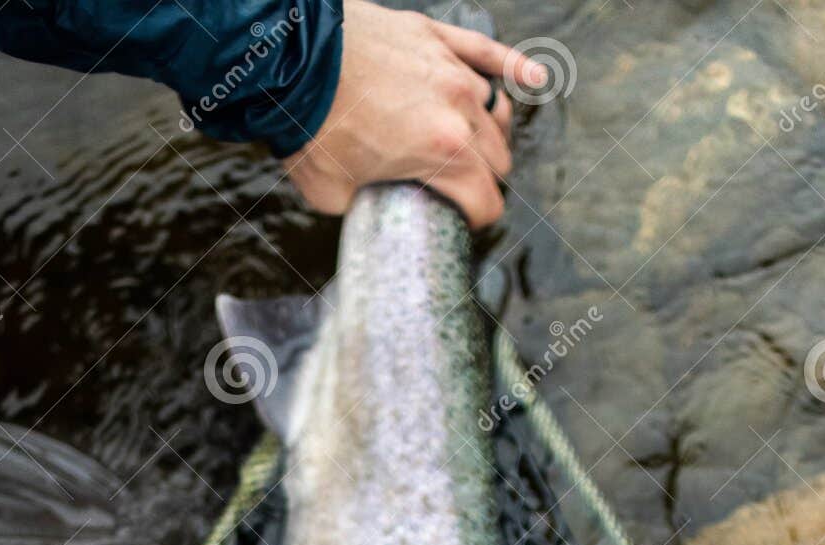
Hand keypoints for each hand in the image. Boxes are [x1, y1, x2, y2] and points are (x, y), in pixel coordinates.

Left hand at [284, 2, 546, 229]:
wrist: (288, 59)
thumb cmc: (309, 129)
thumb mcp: (337, 196)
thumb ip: (371, 203)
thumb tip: (375, 207)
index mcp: (443, 155)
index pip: (486, 201)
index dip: (476, 220)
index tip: (460, 224)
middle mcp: (458, 110)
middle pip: (497, 158)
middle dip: (483, 181)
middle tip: (459, 190)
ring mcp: (451, 70)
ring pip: (494, 113)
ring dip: (488, 136)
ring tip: (473, 148)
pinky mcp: (434, 39)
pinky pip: (487, 52)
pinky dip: (514, 66)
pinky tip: (536, 77)